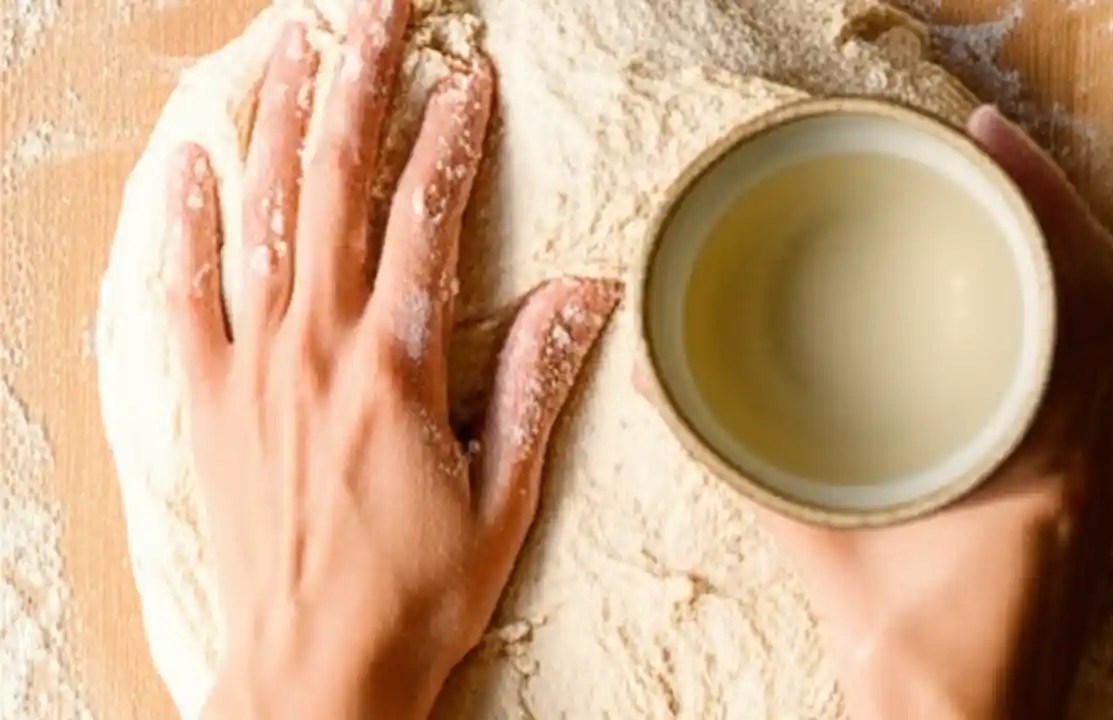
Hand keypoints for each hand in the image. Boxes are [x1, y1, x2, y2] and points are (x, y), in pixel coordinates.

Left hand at [162, 6, 618, 717]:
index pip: (428, 219)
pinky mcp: (207, 401)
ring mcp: (252, 368)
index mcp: (397, 368)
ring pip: (263, 215)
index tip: (469, 79)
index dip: (451, 139)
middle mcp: (316, 348)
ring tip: (298, 44)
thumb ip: (535, 383)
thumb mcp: (503, 497)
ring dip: (281, 121)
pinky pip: (182, 294)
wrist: (312, 672)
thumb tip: (586, 291)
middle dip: (360, 82)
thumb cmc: (416, 594)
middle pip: (338, 185)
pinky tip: (193, 162)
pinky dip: (185, 223)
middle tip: (377, 11)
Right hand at [762, 106, 1112, 719]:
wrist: (962, 718)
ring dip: (1050, 253)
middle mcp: (1090, 450)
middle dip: (1046, 206)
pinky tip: (997, 296)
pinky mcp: (1076, 480)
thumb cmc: (906, 644)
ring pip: (1097, 329)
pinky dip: (1047, 311)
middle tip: (977, 148)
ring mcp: (1092, 463)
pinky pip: (1080, 369)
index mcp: (1050, 455)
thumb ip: (739, 461)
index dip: (1050, 199)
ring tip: (988, 201)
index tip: (988, 138)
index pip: (1089, 297)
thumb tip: (659, 379)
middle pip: (1101, 291)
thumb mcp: (817, 543)